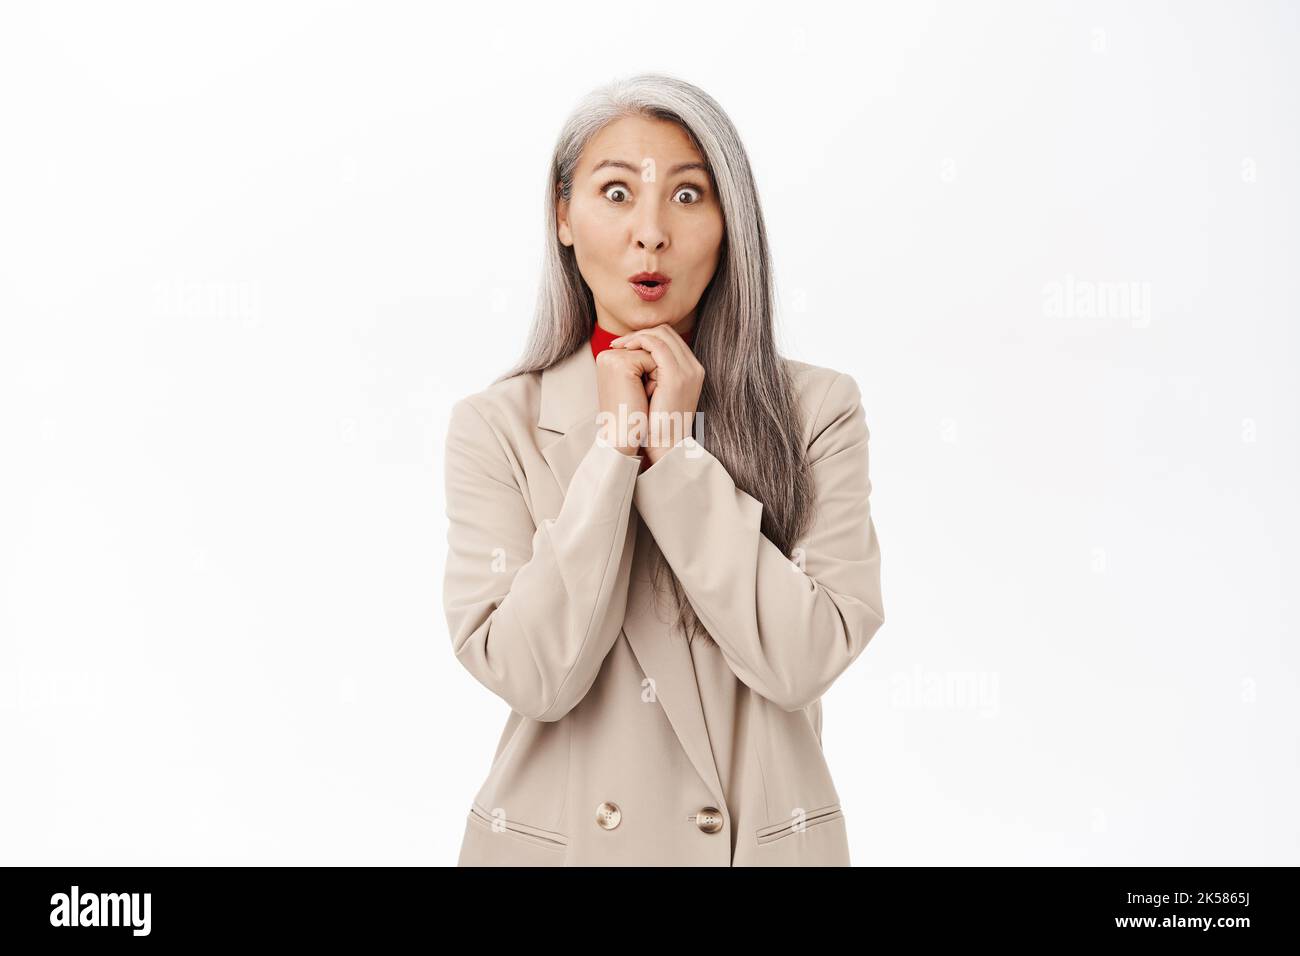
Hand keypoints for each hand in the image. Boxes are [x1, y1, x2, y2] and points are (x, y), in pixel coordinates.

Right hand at [594, 345, 654, 456]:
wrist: (625, 438)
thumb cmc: (636, 416)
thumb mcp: (640, 384)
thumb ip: (646, 364)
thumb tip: (665, 348)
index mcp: (610, 358)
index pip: (645, 350)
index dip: (655, 372)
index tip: (643, 395)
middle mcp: (608, 355)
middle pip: (652, 348)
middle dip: (657, 371)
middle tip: (645, 397)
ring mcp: (613, 357)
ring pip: (654, 352)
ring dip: (658, 374)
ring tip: (644, 397)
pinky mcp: (621, 364)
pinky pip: (653, 360)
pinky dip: (657, 379)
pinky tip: (645, 396)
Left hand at [609, 325, 703, 465]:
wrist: (665, 446)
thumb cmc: (656, 424)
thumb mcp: (658, 394)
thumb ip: (655, 375)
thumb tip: (634, 359)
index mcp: (692, 371)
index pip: (670, 339)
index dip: (646, 336)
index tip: (625, 346)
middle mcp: (694, 367)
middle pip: (667, 332)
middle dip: (640, 333)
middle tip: (619, 343)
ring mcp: (688, 370)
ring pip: (662, 334)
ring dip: (637, 336)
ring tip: (619, 346)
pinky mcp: (676, 376)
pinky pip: (656, 345)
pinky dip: (638, 342)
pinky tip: (625, 350)